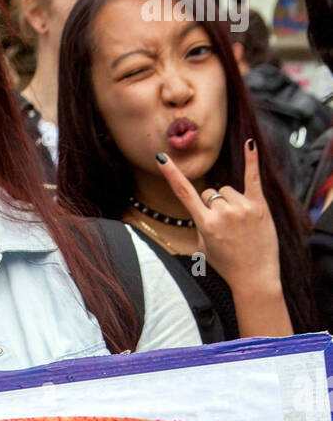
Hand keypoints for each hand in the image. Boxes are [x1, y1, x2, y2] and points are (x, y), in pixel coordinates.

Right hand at [156, 140, 281, 301]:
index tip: (162, 158)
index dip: (171, 174)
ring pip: (228, 191)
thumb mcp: (204, 249)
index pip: (184, 193)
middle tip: (225, 227)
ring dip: (230, 201)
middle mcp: (222, 213)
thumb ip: (201, 225)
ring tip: (240, 223)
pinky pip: (253, 177)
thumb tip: (204, 209)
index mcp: (205, 224)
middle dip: (213, 206)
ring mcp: (241, 208)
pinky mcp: (259, 205)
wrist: (255, 277)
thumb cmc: (228, 266)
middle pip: (210, 194)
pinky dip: (251, 160)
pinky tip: (250, 143)